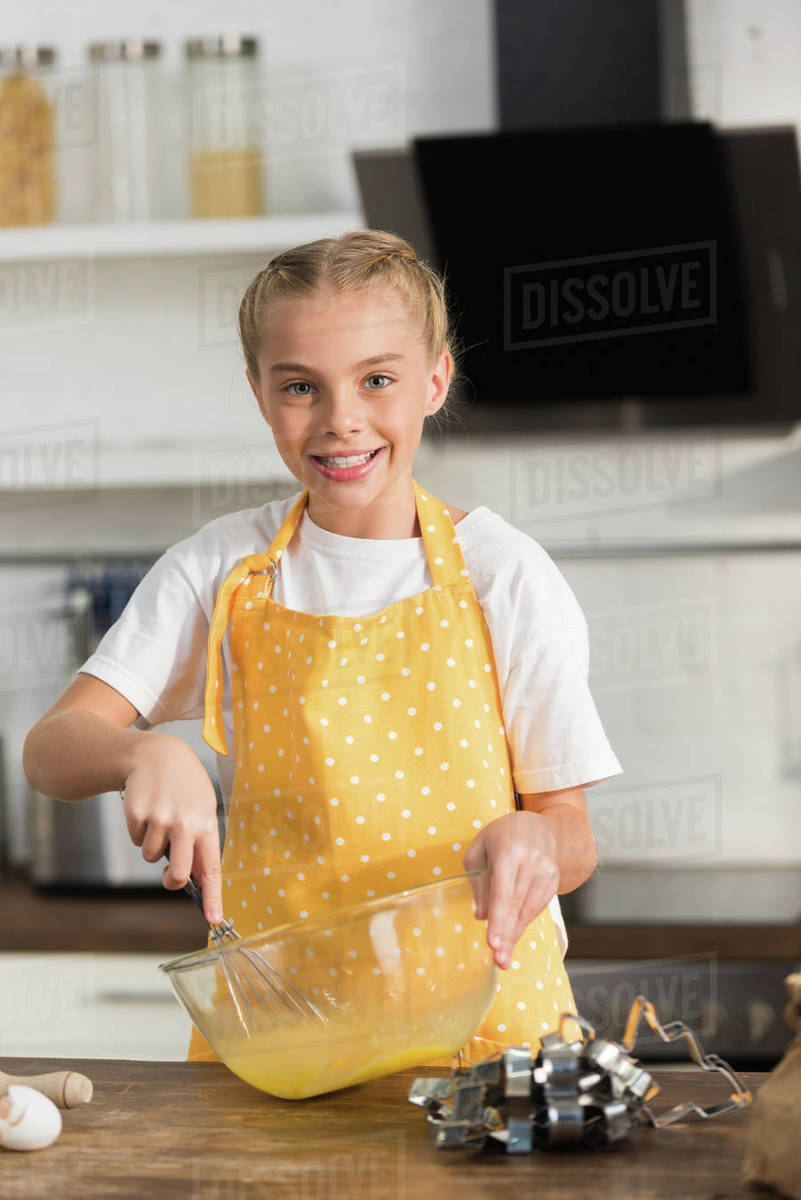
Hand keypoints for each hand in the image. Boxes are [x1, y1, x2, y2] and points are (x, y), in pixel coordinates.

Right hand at [121, 731, 222, 923]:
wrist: (157, 754)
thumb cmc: (185, 787)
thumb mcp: (202, 807)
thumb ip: (201, 842)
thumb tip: (198, 880)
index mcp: (206, 823)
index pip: (211, 867)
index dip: (213, 896)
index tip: (215, 920)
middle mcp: (184, 823)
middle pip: (178, 874)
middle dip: (172, 880)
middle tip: (171, 875)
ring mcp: (159, 819)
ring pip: (152, 857)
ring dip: (154, 846)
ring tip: (161, 819)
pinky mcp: (137, 815)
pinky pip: (137, 841)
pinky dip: (140, 831)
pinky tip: (148, 810)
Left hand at [462, 811, 558, 968]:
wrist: (548, 828)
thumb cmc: (505, 835)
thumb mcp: (481, 847)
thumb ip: (478, 880)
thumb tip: (481, 915)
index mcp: (509, 850)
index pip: (503, 890)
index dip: (498, 918)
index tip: (492, 941)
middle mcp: (532, 863)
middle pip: (516, 905)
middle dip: (506, 935)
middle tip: (498, 960)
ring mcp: (546, 874)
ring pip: (527, 911)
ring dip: (514, 935)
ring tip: (502, 958)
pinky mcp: (553, 884)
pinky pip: (535, 909)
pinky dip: (522, 925)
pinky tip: (511, 938)